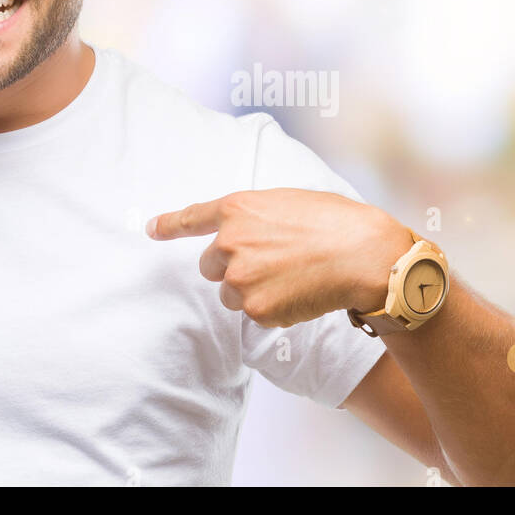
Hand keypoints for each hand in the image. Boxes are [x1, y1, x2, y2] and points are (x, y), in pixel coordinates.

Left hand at [146, 188, 413, 327]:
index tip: (152, 230)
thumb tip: (242, 234)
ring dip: (251, 289)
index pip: (192, 218)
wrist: (362, 254)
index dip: (169, 224)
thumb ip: (254, 215)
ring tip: (291, 277)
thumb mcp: (287, 201)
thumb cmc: (334, 221)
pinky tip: (299, 293)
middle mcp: (228, 243)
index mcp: (236, 209)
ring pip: (230, 293)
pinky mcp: (254, 309)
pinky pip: (253, 313)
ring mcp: (239, 278)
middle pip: (210, 265)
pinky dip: (272, 308)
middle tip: (272, 262)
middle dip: (233, 266)